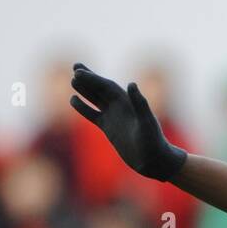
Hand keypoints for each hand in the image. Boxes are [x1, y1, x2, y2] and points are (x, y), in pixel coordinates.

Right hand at [70, 63, 186, 181]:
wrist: (154, 161)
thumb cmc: (154, 142)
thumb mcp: (146, 122)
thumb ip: (140, 103)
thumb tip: (131, 84)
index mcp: (128, 103)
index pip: (107, 86)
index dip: (93, 78)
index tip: (78, 72)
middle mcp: (120, 107)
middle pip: (101, 89)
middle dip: (88, 78)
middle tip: (75, 66)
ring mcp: (114, 117)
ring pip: (96, 99)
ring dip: (85, 89)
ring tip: (72, 80)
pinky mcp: (109, 129)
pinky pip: (93, 114)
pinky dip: (83, 107)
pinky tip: (73, 99)